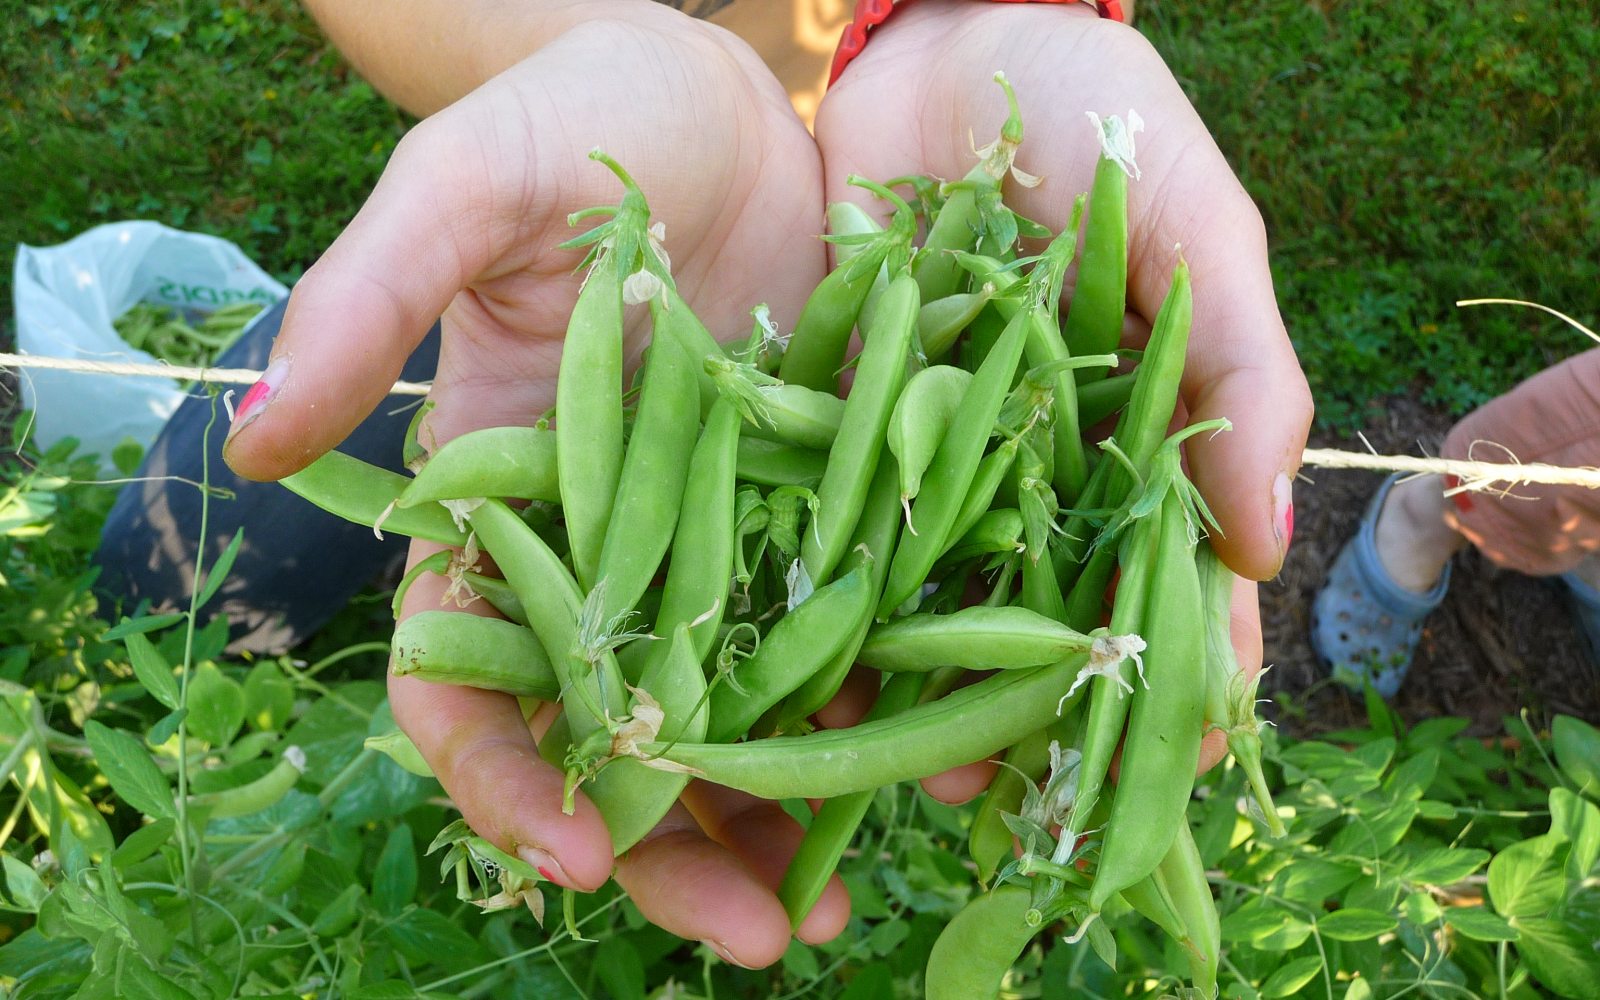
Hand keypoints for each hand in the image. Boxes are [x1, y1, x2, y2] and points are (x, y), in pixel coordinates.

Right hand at [223, 14, 852, 966]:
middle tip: (760, 939)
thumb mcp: (473, 181)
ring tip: (855, 900)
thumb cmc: (584, 114)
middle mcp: (616, 549)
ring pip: (749, 710)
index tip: (575, 853)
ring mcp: (733, 539)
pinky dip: (898, 700)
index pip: (470, 678)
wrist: (740, 89)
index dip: (509, 776)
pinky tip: (955, 753)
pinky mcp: (836, 505)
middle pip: (629, 735)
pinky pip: (863, 626)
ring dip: (797, 813)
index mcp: (503, 505)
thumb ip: (371, 293)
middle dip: (681, 846)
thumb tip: (254, 438)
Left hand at [814, 0, 1310, 793]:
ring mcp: (921, 456)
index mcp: (1131, 433)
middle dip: (1045, 710)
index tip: (1194, 747)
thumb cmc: (1091, 107)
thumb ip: (1233, 357)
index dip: (1188, 659)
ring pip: (930, 601)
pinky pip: (820, 526)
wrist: (936, 41)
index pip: (1173, 571)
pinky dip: (815, 600)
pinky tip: (807, 679)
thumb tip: (1269, 536)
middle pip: (1044, 613)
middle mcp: (1025, 468)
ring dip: (924, 694)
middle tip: (1037, 800)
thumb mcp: (1187, 211)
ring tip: (921, 781)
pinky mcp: (821, 427)